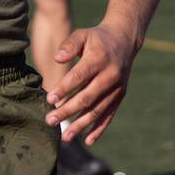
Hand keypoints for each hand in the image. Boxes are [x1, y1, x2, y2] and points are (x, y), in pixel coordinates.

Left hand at [44, 22, 138, 143]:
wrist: (125, 40)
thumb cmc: (97, 38)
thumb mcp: (83, 34)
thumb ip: (69, 45)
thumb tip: (57, 58)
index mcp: (98, 60)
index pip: (79, 77)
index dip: (64, 89)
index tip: (49, 100)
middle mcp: (110, 76)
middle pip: (86, 98)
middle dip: (67, 111)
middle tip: (50, 120)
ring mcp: (117, 88)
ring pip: (97, 111)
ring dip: (80, 125)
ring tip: (65, 137)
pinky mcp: (120, 96)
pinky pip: (109, 115)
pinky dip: (99, 129)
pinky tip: (87, 140)